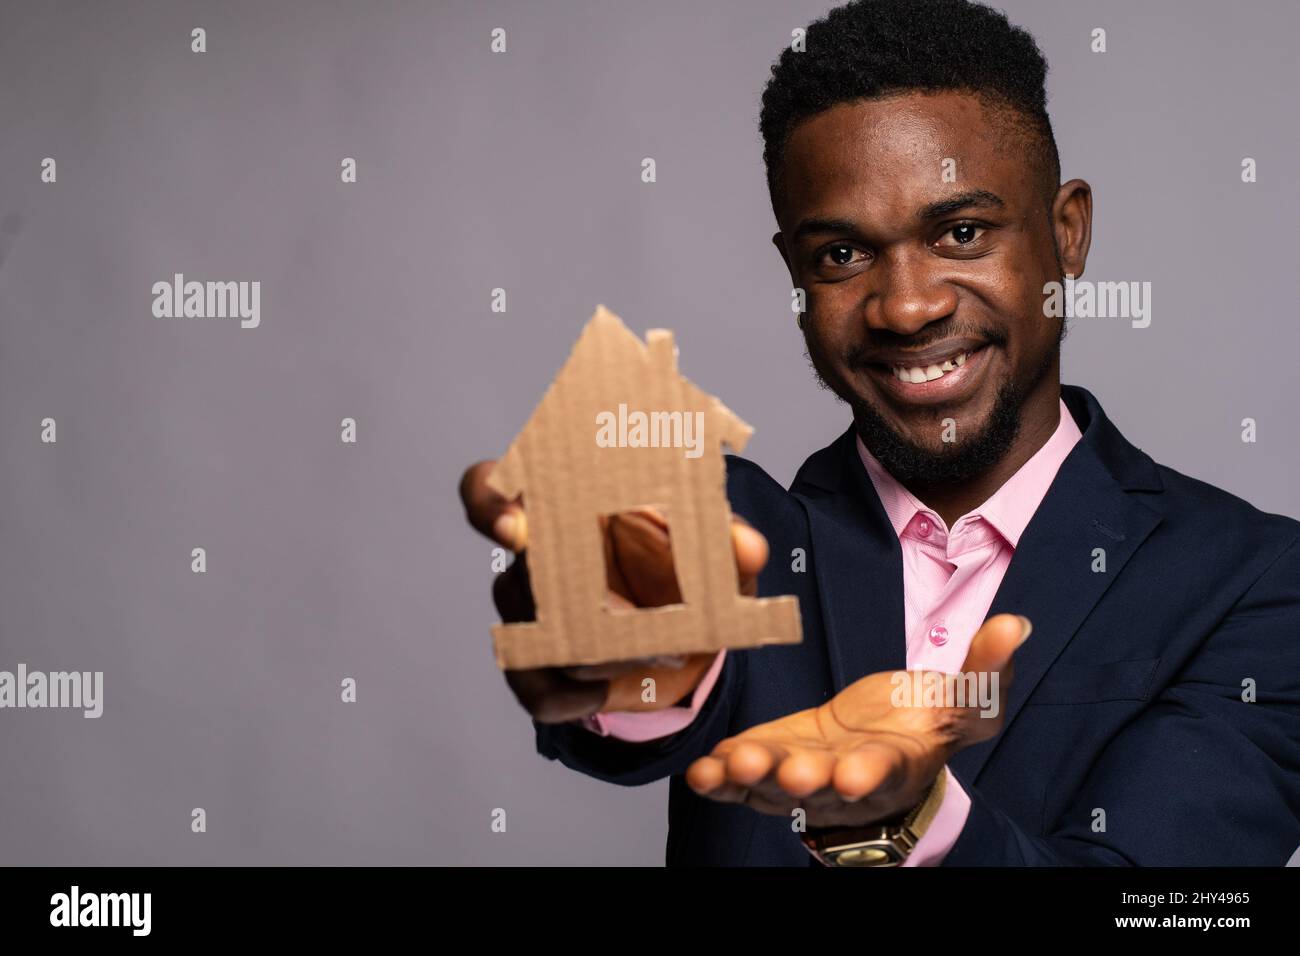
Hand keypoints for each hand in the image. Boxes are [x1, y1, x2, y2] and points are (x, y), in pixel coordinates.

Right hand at [459, 460, 767, 723]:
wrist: (685, 637)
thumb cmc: (685, 567)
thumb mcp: (716, 549)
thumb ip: (730, 539)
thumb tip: (747, 546)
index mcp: (561, 504)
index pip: (488, 487)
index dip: (489, 503)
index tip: (515, 524)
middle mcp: (530, 558)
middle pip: (519, 577)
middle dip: (576, 600)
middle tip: (634, 615)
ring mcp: (523, 617)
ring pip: (537, 636)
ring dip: (602, 650)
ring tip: (662, 649)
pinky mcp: (532, 672)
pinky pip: (539, 692)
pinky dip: (581, 696)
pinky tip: (613, 690)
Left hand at [684, 613, 1031, 827]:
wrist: (886, 739)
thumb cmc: (927, 721)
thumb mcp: (967, 700)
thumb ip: (986, 671)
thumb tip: (1016, 626)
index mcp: (895, 764)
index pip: (882, 771)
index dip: (867, 774)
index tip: (853, 774)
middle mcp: (844, 780)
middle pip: (821, 785)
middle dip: (803, 780)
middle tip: (789, 773)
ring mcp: (803, 776)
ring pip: (772, 785)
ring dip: (750, 776)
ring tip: (727, 765)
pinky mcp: (770, 760)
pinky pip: (742, 776)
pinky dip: (721, 776)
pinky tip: (702, 770)